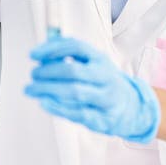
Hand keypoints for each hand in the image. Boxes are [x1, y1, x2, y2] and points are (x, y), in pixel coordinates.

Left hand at [25, 36, 160, 143]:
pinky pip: (79, 113)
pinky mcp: (104, 118)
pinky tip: (44, 103)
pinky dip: (59, 108)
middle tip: (32, 75)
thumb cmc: (103, 83)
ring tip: (31, 89)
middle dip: (47, 72)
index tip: (32, 55)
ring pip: (75, 92)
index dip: (52, 48)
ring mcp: (107, 98)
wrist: (134, 109)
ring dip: (48, 90)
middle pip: (72, 70)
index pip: (76, 46)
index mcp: (101, 59)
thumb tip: (40, 56)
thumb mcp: (93, 65)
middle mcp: (106, 76)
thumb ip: (69, 58)